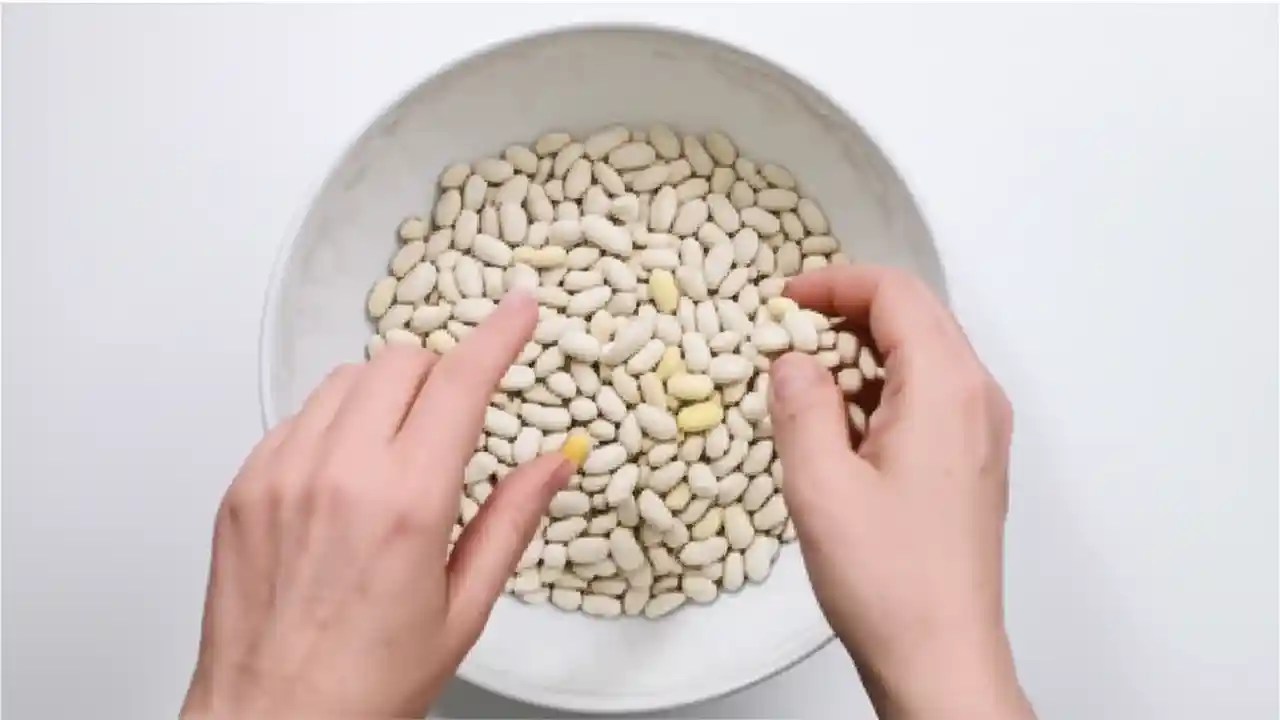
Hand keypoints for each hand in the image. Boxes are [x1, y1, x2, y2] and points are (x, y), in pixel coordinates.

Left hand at [183, 292, 573, 718]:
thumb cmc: (364, 687)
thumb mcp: (465, 609)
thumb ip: (512, 520)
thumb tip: (553, 464)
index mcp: (407, 504)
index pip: (462, 382)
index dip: (499, 335)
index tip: (519, 310)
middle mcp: (338, 475)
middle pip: (400, 362)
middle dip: (440, 373)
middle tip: (456, 416)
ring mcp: (281, 475)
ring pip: (345, 379)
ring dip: (385, 394)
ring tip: (398, 453)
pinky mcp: (244, 487)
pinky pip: (298, 417)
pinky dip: (334, 425)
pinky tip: (346, 476)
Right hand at [768, 266, 1032, 718]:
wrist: (941, 657)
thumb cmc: (888, 580)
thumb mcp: (819, 485)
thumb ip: (800, 405)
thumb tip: (791, 359)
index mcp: (946, 389)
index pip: (895, 294)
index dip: (833, 283)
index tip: (782, 299)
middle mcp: (977, 398)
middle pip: (916, 315)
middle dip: (847, 310)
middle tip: (787, 330)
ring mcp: (981, 431)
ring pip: (923, 355)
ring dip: (863, 351)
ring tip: (804, 381)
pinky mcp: (972, 461)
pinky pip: (929, 395)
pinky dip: (881, 388)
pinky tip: (839, 426)